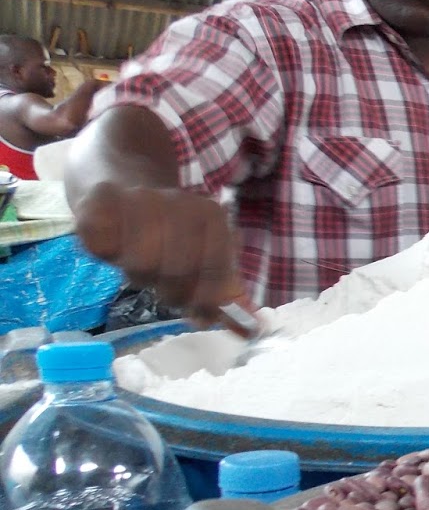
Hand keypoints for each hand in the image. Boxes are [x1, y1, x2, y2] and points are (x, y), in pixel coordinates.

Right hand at [74, 183, 243, 323]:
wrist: (122, 180)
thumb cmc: (167, 230)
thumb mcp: (203, 254)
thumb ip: (224, 291)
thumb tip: (251, 328)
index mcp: (210, 215)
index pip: (216, 273)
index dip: (206, 301)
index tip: (199, 313)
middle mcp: (178, 203)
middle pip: (178, 272)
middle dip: (172, 291)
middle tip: (164, 286)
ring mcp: (137, 199)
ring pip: (140, 263)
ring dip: (139, 274)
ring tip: (139, 263)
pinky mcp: (97, 201)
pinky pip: (101, 245)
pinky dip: (107, 254)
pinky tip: (113, 247)